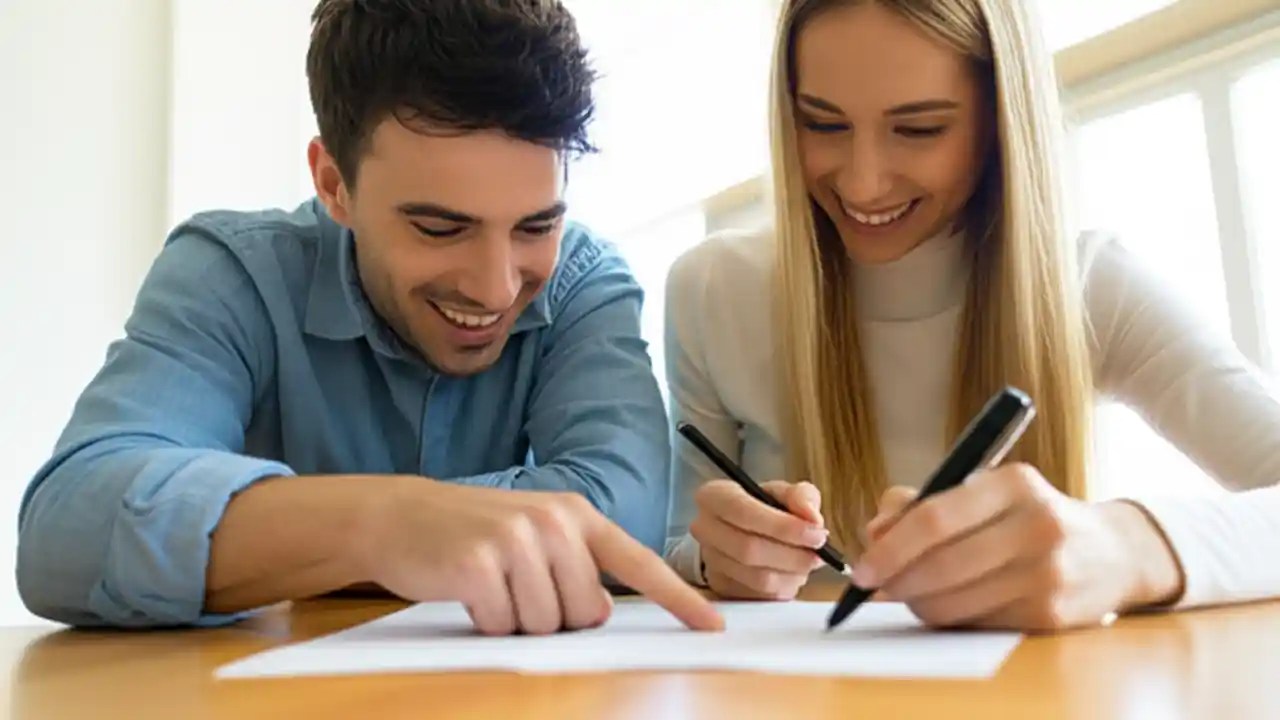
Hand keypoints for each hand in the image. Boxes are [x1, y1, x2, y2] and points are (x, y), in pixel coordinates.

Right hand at [363, 478, 723, 635]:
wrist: (401, 514)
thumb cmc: (474, 533)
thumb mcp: (534, 534)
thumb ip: (577, 566)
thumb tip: (602, 614)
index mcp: (576, 515)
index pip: (639, 563)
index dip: (679, 599)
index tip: (712, 626)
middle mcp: (553, 522)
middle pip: (586, 613)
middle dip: (553, 617)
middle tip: (516, 587)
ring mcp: (516, 540)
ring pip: (546, 624)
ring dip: (516, 620)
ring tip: (491, 585)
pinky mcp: (479, 564)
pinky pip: (502, 624)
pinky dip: (485, 620)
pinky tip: (468, 590)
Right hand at [690, 479, 828, 599]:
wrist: (742, 533)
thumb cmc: (763, 509)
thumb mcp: (783, 493)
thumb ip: (801, 497)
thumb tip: (811, 517)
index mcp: (715, 496)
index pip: (743, 512)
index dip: (784, 526)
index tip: (816, 533)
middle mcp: (705, 528)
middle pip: (749, 548)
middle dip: (793, 554)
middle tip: (819, 552)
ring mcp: (710, 561)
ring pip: (758, 577)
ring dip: (792, 573)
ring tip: (807, 562)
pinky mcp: (722, 588)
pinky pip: (760, 596)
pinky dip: (785, 587)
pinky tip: (791, 574)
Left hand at [854, 464, 1183, 631]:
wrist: (1112, 552)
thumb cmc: (1025, 516)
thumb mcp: (982, 491)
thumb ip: (919, 503)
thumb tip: (874, 534)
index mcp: (1014, 483)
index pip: (935, 517)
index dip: (890, 547)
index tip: (862, 568)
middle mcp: (1037, 525)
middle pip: (941, 564)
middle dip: (897, 582)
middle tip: (877, 588)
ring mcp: (1048, 573)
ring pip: (956, 601)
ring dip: (918, 604)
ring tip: (909, 595)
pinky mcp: (1052, 614)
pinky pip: (978, 623)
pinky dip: (951, 619)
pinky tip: (947, 605)